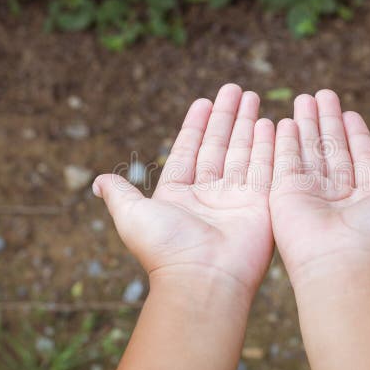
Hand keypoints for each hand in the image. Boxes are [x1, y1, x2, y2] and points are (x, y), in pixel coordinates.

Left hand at [92, 84, 274, 299]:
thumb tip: (97, 182)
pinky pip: (265, 168)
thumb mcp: (132, 217)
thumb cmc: (165, 249)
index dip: (197, 125)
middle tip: (235, 89)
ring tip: (253, 97)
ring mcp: (236, 199)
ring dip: (249, 125)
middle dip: (227, 117)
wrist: (203, 280)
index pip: (189, 150)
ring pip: (243, 152)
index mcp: (179, 194)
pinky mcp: (260, 205)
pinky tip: (272, 123)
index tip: (204, 101)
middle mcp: (208, 194)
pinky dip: (269, 145)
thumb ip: (121, 193)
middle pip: (219, 145)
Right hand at [269, 89, 369, 287]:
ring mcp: (312, 194)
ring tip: (304, 96)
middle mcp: (340, 195)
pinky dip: (285, 142)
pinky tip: (284, 122)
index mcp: (369, 196)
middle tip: (323, 94)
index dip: (356, 134)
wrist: (346, 266)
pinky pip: (285, 162)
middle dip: (328, 121)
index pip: (361, 156)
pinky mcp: (286, 195)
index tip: (351, 112)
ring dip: (306, 123)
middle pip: (333, 148)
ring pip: (309, 150)